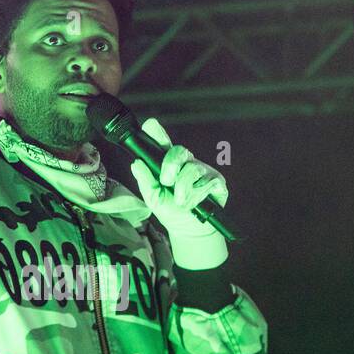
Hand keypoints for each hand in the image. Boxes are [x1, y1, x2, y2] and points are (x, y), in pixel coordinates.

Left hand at [127, 117, 229, 269]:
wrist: (189, 229)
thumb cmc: (171, 210)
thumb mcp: (153, 198)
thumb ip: (145, 181)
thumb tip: (136, 163)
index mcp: (169, 163)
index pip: (163, 143)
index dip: (157, 133)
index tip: (151, 125)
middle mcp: (186, 163)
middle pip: (179, 151)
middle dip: (170, 166)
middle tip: (166, 182)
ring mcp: (203, 170)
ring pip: (192, 169)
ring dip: (183, 188)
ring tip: (181, 201)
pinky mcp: (217, 181)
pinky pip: (207, 182)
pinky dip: (197, 196)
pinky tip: (196, 203)